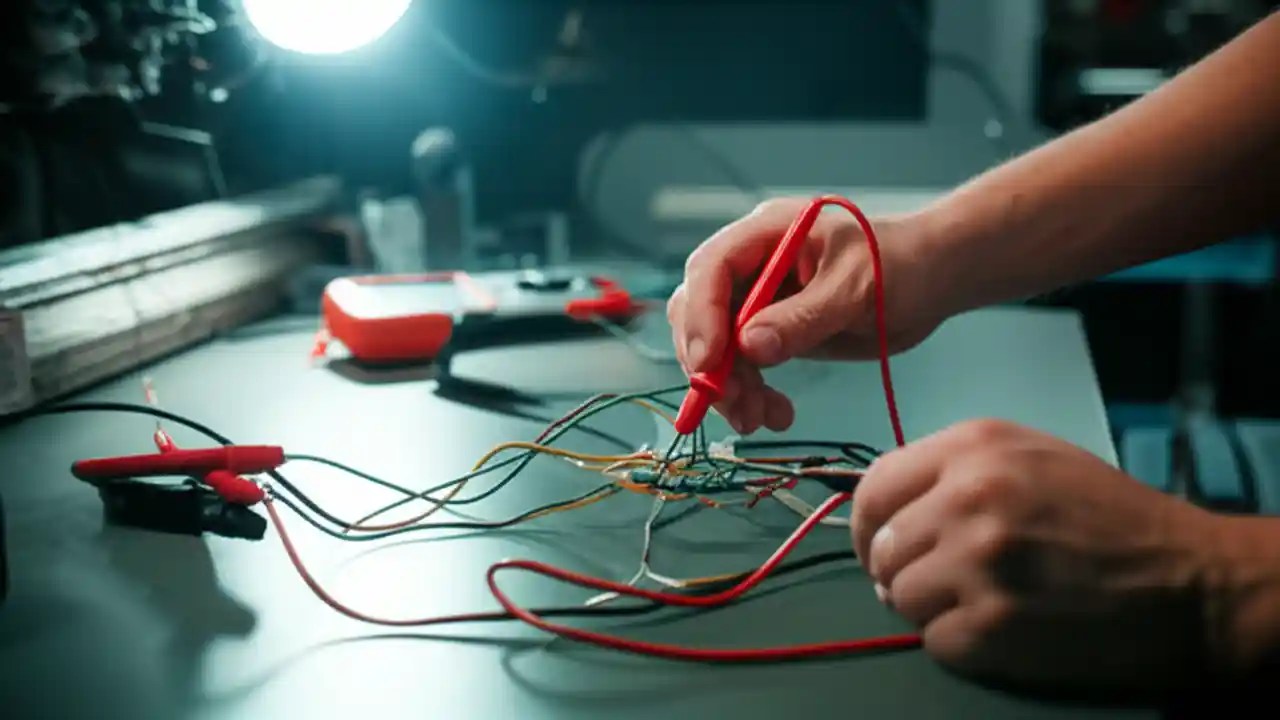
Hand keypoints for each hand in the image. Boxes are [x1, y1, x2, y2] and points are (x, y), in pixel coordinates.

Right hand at [666, 198, 947, 434]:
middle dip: (710, 361)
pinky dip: (751, 394)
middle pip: (699, 310)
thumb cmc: (901, 265)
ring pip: (716, 346)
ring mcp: (758, 299)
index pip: (711, 268)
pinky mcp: (770, 331)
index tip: (710, 363)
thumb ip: (803, 318)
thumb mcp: (855, 289)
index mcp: (766, 234)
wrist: (931, 279)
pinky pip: (743, 366)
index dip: (701, 315)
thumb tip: (750, 348)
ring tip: (759, 421)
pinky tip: (777, 415)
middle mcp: (751, 264)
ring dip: (729, 388)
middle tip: (733, 404)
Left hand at [851, 419, 1224, 692]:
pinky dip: (958, 641)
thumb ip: (953, 471)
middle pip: (881, 547)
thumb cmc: (1107, 514)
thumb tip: (888, 511)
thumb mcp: (1030, 457)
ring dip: (928, 606)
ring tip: (979, 600)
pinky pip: (932, 640)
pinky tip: (1001, 626)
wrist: (1186, 582)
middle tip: (940, 579)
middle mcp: (967, 498)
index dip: (867, 524)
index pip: (873, 487)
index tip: (879, 544)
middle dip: (899, 568)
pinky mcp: (991, 626)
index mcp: (973, 447)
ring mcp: (977, 564)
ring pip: (899, 597)